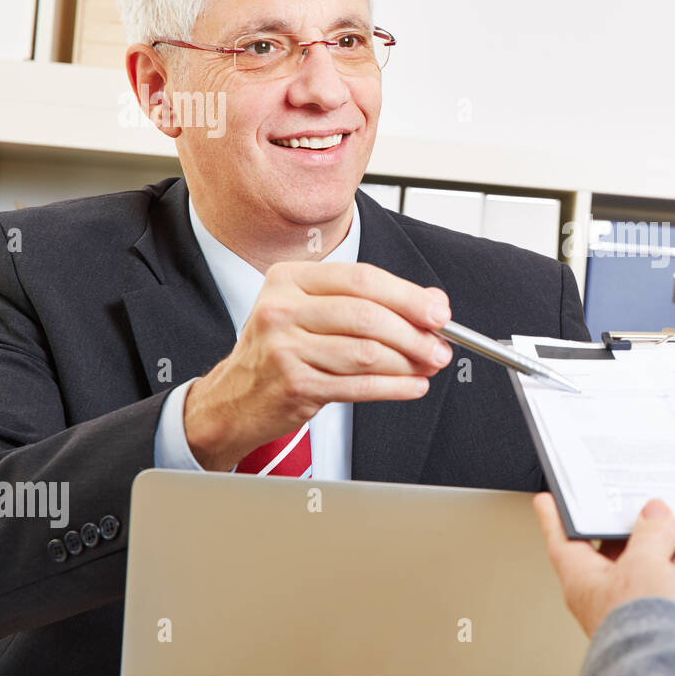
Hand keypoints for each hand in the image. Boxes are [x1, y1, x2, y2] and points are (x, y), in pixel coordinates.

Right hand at [184, 261, 452, 470]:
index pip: (362, 279)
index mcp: (289, 278)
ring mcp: (285, 348)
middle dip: (414, 333)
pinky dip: (395, 387)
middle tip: (440, 346)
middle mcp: (283, 309)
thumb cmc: (281, 349)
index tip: (438, 312)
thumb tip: (432, 302)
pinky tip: (412, 386)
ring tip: (428, 366)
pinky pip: (359, 386)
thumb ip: (369, 301)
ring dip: (408, 363)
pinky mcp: (295, 385)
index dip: (408, 296)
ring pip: (367, 353)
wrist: (234, 397)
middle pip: (367, 315)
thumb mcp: (312, 310)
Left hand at [533, 493, 674, 637]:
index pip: (564, 541)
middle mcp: (615, 598)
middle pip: (627, 553)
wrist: (668, 670)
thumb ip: (650, 534)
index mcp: (585, 581)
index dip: (556, 518)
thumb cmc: (634, 627)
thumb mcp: (640, 563)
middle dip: (645, 527)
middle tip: (655, 500)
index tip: (551, 499)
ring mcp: (649, 612)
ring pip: (669, 570)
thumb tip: (656, 514)